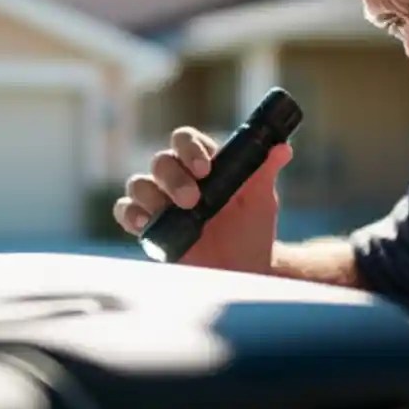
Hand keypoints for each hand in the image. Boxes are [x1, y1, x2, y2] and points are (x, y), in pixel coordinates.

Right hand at [113, 126, 293, 273]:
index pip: (185, 140)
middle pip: (161, 161)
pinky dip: (130, 213)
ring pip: (139, 183)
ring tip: (169, 212)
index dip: (190, 148)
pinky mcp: (148, 226)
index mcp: (202, 162)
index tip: (204, 168)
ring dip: (151, 194)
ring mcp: (159, 201)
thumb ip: (266, 171)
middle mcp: (177, 177)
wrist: (243, 268)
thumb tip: (283, 149)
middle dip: (174, 178)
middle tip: (193, 199)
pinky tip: (145, 222)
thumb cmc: (251, 228)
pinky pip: (125, 211)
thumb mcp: (260, 199)